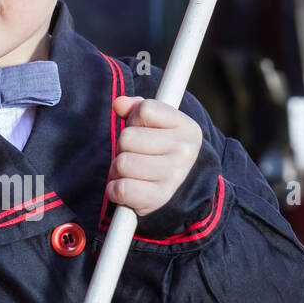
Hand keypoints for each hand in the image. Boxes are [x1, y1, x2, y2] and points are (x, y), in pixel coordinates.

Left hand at [106, 95, 203, 217]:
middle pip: (127, 138)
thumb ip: (136, 108)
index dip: (135, 119)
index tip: (143, 129)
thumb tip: (119, 104)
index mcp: (188, 128)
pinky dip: (115, 190)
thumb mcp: (156, 125)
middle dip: (123, 147)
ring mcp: (174, 176)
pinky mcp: (158, 198)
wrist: (182, 192)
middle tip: (135, 155)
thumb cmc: (161, 151)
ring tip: (132, 172)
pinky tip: (128, 188)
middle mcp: (185, 152)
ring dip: (117, 169)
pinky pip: (120, 188)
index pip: (145, 109)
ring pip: (122, 163)